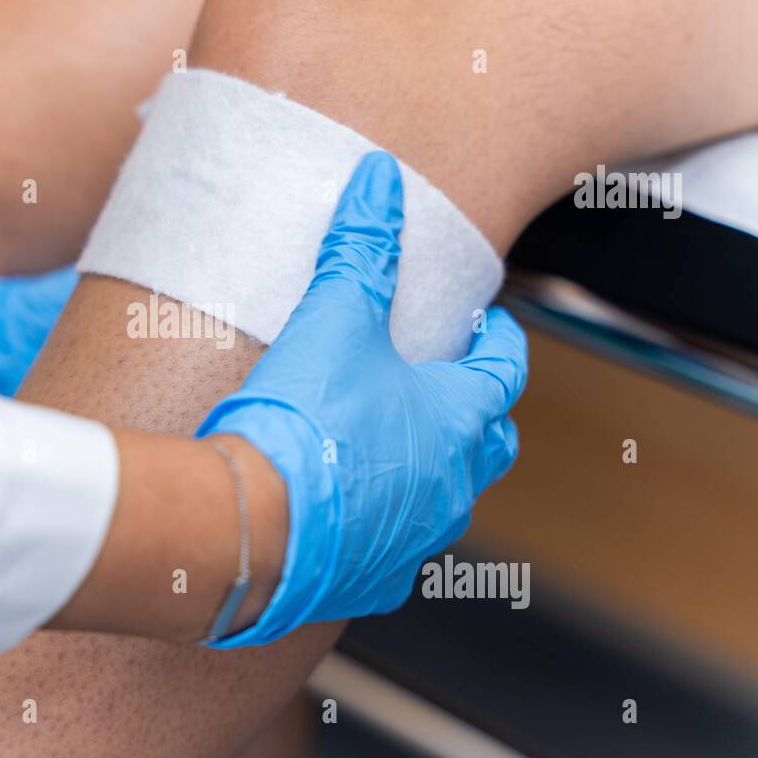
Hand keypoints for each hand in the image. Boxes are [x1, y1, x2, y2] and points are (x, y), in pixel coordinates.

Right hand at [197, 152, 527, 646]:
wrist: (253, 526)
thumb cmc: (304, 424)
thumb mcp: (333, 320)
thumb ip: (361, 248)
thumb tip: (382, 178)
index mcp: (456, 420)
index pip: (504, 373)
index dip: (500, 344)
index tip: (490, 327)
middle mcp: (450, 486)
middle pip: (492, 446)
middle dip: (482, 414)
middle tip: (457, 389)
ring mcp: (416, 539)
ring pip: (446, 501)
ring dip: (433, 471)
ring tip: (396, 447)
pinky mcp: (371, 579)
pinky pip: (393, 553)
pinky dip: (383, 528)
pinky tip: (350, 514)